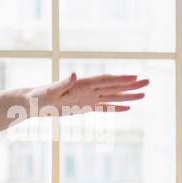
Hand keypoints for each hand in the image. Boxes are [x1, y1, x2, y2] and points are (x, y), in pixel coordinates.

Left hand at [27, 72, 147, 116]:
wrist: (32, 102)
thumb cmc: (40, 95)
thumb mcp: (50, 90)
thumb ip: (63, 82)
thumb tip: (74, 74)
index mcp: (82, 83)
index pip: (106, 80)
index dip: (121, 79)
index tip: (136, 77)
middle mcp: (88, 89)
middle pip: (114, 86)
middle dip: (131, 85)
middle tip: (148, 82)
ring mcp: (88, 98)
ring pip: (113, 97)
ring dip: (128, 96)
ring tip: (144, 95)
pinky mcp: (84, 107)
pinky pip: (104, 108)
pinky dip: (116, 108)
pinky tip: (128, 108)